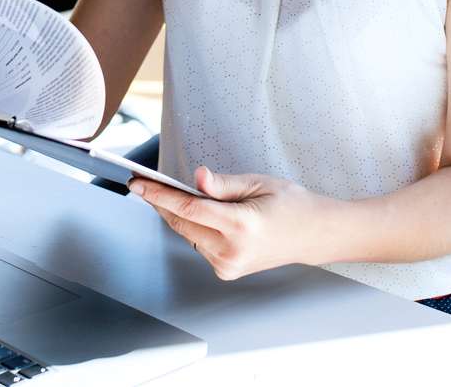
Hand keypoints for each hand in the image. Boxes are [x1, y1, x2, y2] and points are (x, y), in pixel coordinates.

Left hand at [129, 167, 338, 279]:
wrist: (312, 235)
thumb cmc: (290, 204)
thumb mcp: (258, 183)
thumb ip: (223, 184)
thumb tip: (196, 178)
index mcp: (240, 226)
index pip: (188, 209)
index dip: (159, 195)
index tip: (137, 183)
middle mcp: (231, 251)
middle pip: (182, 224)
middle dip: (161, 203)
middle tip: (143, 183)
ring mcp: (228, 265)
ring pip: (188, 235)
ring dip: (178, 215)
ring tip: (171, 194)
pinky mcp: (226, 271)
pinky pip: (199, 244)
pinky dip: (193, 228)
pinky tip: (197, 214)